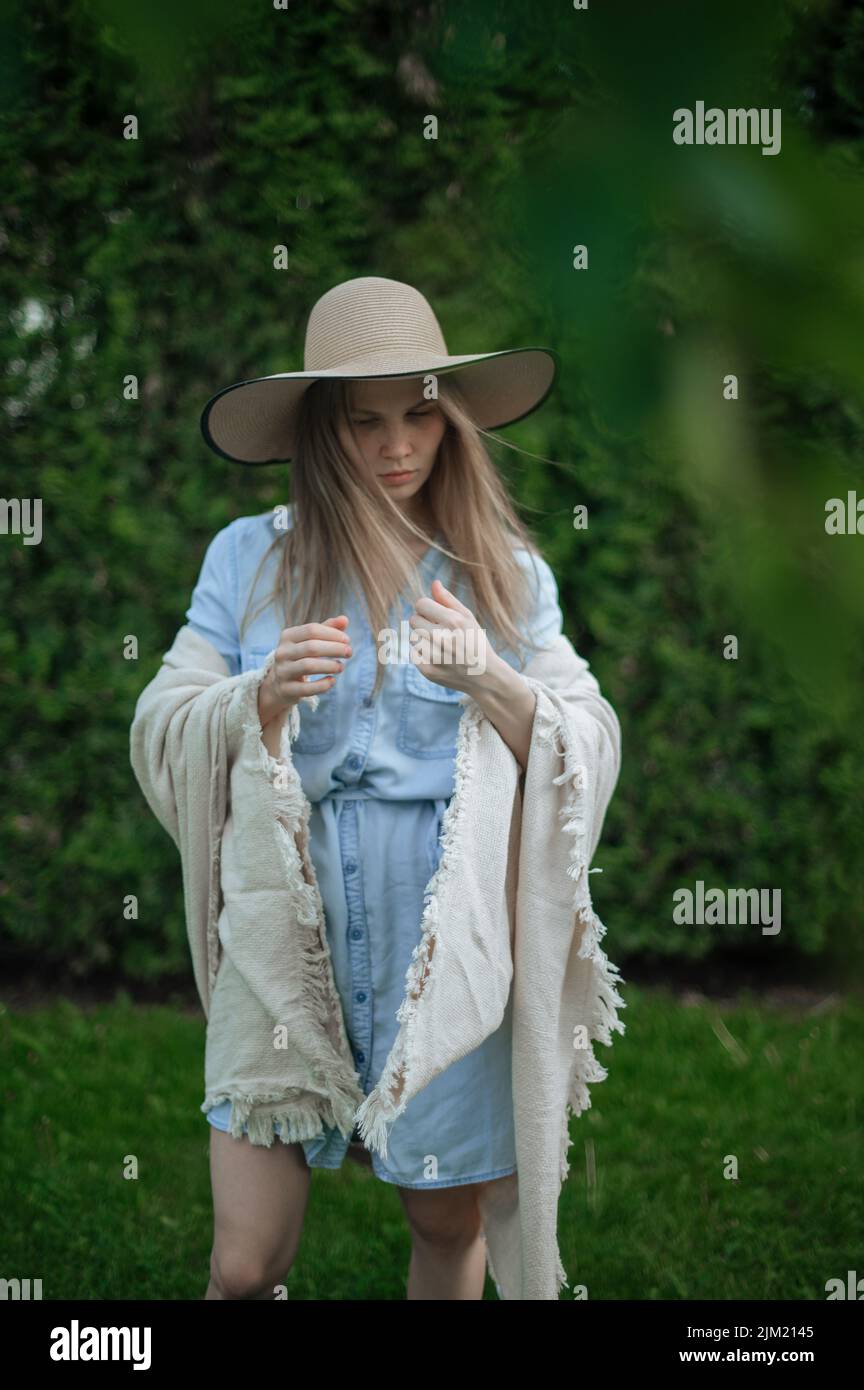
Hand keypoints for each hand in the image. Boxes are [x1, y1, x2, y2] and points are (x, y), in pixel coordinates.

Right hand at [258, 616, 351, 725]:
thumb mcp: (311, 640)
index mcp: (288, 636)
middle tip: (349, 652)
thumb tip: (345, 619)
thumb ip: (327, 629)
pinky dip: (322, 685)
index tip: (347, 640)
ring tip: (341, 667)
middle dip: (334, 649)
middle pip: (311, 647)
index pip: (312, 630)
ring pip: (308, 666)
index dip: (333, 634)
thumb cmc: (301, 657)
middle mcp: (282, 652)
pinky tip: (332, 681)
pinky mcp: (286, 689)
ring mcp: (282, 671)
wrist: (280, 683)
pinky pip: (306, 688)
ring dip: (330, 666)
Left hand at [407, 578, 500, 693]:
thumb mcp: (468, 617)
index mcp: (453, 621)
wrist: (485, 676)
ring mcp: (434, 657)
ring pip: (413, 637)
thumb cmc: (475, 642)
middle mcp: (442, 638)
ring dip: (424, 639)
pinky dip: (423, 654)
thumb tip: (434, 583)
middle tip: (440, 631)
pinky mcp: (428, 671)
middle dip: (424, 623)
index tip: (436, 615)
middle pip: (413, 620)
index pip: (420, 604)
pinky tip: (439, 657)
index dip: (427, 608)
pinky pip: (414, 654)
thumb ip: (448, 599)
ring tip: (442, 646)